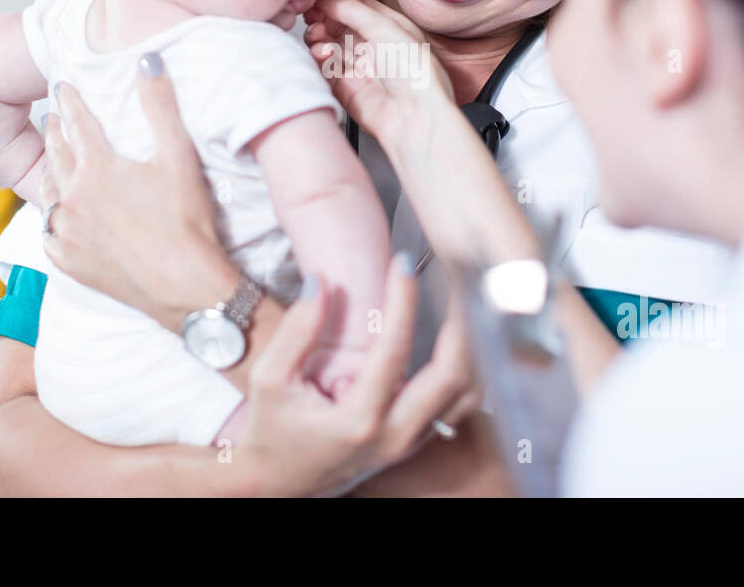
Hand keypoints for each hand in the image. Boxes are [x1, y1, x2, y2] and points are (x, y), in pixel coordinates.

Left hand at [40, 58, 237, 329]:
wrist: (184, 286)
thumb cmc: (187, 220)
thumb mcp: (179, 155)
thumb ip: (160, 105)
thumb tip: (148, 58)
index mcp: (97, 167)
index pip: (78, 123)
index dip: (71, 101)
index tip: (63, 86)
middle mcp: (73, 197)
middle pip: (57, 154)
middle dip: (55, 131)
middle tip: (53, 117)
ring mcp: (68, 232)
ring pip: (47, 192)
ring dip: (49, 170)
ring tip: (51, 158)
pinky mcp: (69, 263)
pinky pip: (48, 233)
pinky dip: (49, 217)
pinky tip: (53, 214)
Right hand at [236, 253, 482, 496]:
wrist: (280, 482)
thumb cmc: (271, 429)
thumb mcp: (269, 380)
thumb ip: (295, 331)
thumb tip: (320, 282)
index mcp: (357, 420)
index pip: (394, 350)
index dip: (402, 300)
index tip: (403, 262)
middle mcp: (394, 435)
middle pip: (453, 376)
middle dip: (462, 322)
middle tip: (459, 276)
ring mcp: (412, 443)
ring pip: (468, 393)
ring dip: (474, 344)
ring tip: (468, 297)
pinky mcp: (418, 441)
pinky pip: (461, 403)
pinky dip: (470, 365)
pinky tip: (463, 331)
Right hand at [303, 0, 453, 147]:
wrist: (415, 117)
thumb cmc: (416, 75)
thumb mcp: (387, 28)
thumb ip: (353, 10)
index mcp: (389, 27)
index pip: (356, 4)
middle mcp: (373, 46)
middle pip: (337, 23)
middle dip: (321, 16)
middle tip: (312, 15)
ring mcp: (358, 67)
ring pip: (327, 43)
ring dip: (318, 36)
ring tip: (319, 35)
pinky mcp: (345, 88)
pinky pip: (324, 67)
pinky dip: (318, 57)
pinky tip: (323, 53)